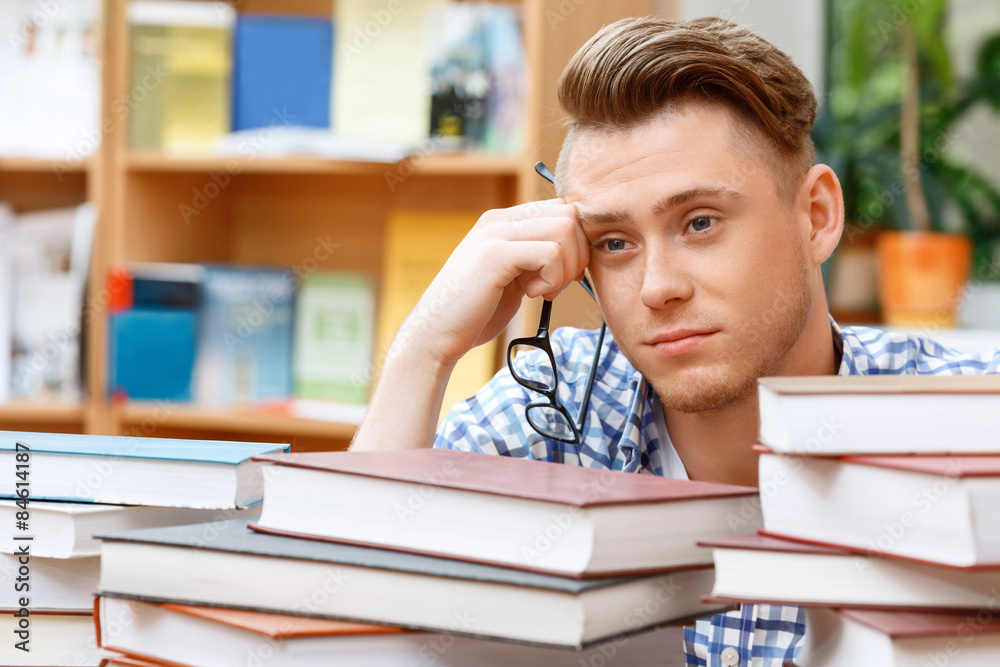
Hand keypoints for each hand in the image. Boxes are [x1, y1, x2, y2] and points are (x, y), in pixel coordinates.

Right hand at [400, 198, 589, 365]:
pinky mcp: (495, 253)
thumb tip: (576, 251)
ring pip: (565, 230)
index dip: (574, 243)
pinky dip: (553, 278)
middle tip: (556, 286)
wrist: (437, 334)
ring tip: (543, 290)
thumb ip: (535, 258)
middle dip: (576, 255)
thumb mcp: (512, 276)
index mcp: (503, 221)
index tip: (561, 275)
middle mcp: (499, 219)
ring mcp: (495, 233)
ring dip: (565, 268)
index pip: (560, 210)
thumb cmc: (475, 312)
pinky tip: (532, 294)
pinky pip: (551, 253)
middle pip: (568, 215)